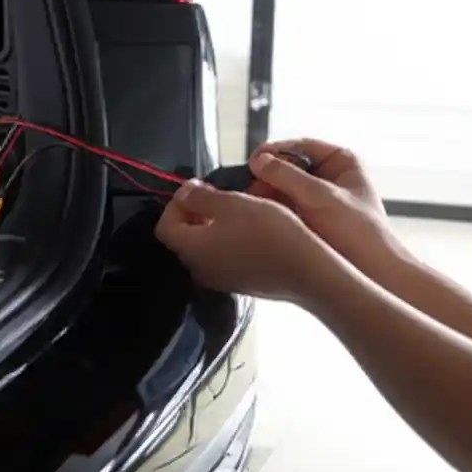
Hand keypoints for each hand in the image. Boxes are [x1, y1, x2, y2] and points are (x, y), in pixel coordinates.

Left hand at [155, 179, 337, 302]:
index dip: (175, 203)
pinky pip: (220, 259)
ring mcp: (218, 280)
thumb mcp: (234, 204)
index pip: (164, 226)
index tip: (196, 187)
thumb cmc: (269, 232)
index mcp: (191, 249)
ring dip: (210, 226)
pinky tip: (246, 229)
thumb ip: (202, 198)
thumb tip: (182, 193)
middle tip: (214, 194)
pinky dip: (225, 241)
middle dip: (193, 212)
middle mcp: (198, 269)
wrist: (307, 271)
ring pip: (203, 248)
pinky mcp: (238, 284)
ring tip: (233, 209)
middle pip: (182, 238)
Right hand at [246, 139, 410, 277]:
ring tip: (251, 203)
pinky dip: (271, 209)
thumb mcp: (320, 197)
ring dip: (267, 194)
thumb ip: (287, 175)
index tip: (253, 160)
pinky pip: (284, 208)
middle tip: (249, 188)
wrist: (374, 274)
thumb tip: (258, 160)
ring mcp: (319, 200)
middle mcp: (329, 177)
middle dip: (268, 177)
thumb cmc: (358, 233)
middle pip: (289, 167)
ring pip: (284, 188)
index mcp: (341, 161)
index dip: (276, 151)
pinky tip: (258, 214)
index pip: (301, 146)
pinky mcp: (309, 220)